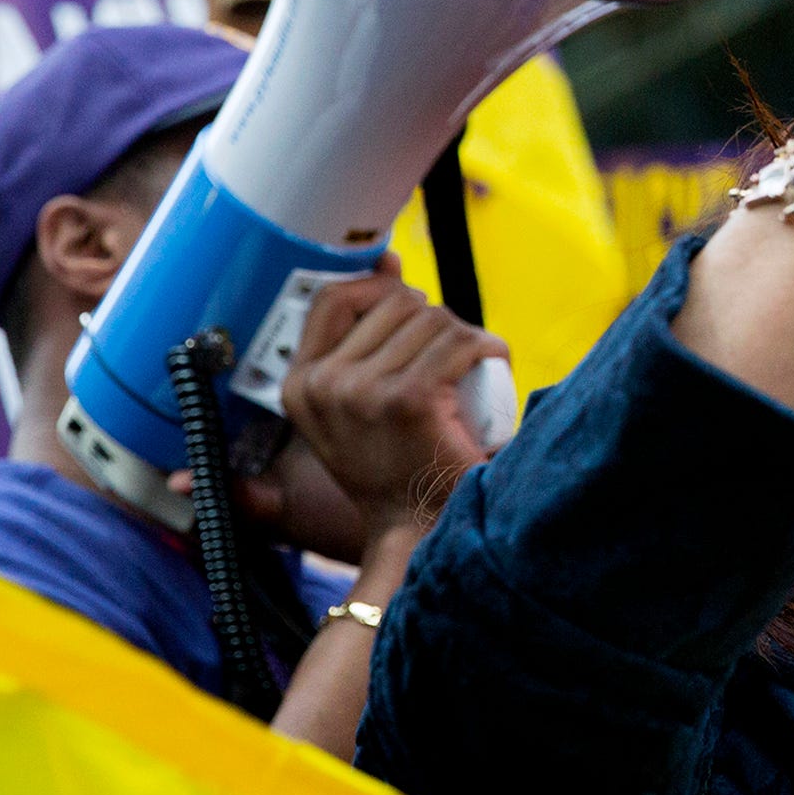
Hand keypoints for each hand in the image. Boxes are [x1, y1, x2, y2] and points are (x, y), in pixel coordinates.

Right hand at [275, 254, 507, 530]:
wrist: (418, 533)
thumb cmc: (397, 468)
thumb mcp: (358, 403)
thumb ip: (360, 340)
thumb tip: (388, 261)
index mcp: (300, 385)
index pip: (331, 298)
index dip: (375, 285)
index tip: (407, 297)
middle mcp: (323, 386)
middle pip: (394, 303)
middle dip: (433, 319)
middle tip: (451, 360)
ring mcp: (363, 392)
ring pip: (433, 319)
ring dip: (464, 336)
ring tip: (471, 370)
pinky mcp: (409, 399)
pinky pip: (461, 342)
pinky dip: (489, 348)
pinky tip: (493, 366)